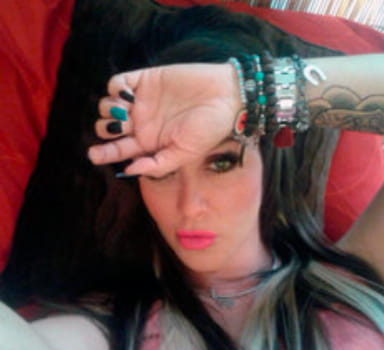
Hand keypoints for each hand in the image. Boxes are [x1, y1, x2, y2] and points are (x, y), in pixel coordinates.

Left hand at [89, 63, 241, 176]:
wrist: (226, 97)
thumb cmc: (209, 129)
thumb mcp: (184, 155)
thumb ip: (157, 165)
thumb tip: (128, 170)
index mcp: (149, 142)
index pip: (118, 149)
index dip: (102, 153)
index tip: (93, 155)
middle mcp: (142, 123)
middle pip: (107, 127)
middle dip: (105, 129)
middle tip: (122, 127)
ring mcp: (142, 101)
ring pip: (108, 105)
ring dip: (109, 109)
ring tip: (127, 109)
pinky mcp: (145, 80)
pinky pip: (117, 82)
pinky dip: (116, 88)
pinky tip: (128, 94)